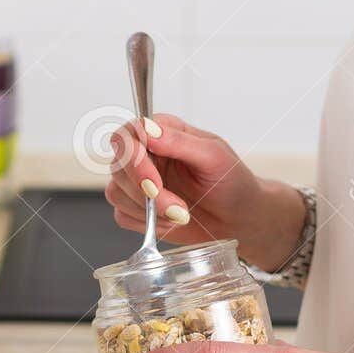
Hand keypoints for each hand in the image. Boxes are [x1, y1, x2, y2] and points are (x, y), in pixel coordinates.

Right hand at [104, 113, 258, 247]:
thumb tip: (147, 129)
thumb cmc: (231, 181)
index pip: (128, 135)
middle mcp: (145, 154)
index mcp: (161, 132)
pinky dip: (147, 224)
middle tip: (176, 208)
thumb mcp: (213, 156)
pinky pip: (122, 215)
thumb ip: (179, 141)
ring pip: (116, 193)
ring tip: (182, 214)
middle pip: (119, 166)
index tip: (155, 183)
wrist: (237, 217)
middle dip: (144, 192)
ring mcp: (137, 182)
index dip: (133, 159)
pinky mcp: (135, 208)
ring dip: (149, 210)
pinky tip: (172, 221)